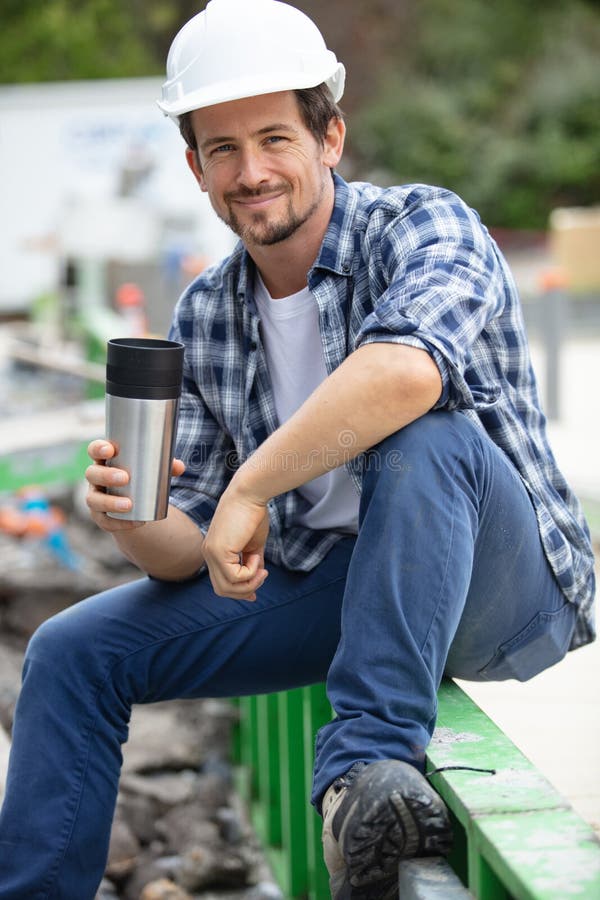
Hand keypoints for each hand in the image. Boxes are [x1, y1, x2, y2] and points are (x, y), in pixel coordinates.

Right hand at [85, 440, 184, 532]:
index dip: (98, 448)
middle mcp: (96, 478)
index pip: (94, 450)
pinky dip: (119, 523)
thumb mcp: (152, 469)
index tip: (110, 450)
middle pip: (92, 474)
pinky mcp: (101, 516)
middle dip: (106, 475)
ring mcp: (96, 497)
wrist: (133, 504)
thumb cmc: (139, 477)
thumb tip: (180, 467)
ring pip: (95, 500)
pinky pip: (105, 521)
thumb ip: (166, 466)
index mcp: (105, 460)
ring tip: (128, 504)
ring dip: (110, 502)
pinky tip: (134, 523)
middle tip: (125, 478)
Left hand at [202, 482, 269, 600]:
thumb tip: (256, 580)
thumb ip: (251, 563)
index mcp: (214, 551)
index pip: (221, 581)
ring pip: (227, 587)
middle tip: (263, 575)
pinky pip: (234, 577)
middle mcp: (208, 554)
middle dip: (245, 590)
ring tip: (262, 569)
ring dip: (249, 583)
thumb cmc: (253, 514)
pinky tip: (256, 557)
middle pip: (222, 590)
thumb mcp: (253, 545)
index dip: (238, 591)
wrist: (250, 493)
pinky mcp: (218, 551)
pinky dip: (250, 572)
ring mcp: (211, 553)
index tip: (254, 594)